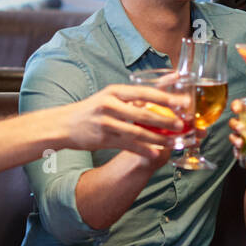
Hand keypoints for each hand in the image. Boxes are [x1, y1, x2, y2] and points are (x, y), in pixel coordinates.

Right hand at [65, 83, 187, 153]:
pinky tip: (155, 153)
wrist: (63, 124)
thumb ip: (132, 98)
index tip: (182, 100)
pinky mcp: (102, 138)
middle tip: (182, 124)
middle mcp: (110, 104)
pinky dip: (143, 150)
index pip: (144, 92)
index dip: (165, 96)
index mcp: (114, 92)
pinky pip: (127, 145)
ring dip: (158, 138)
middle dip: (165, 119)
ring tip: (174, 141)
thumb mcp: (109, 98)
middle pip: (143, 112)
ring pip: (137, 131)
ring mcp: (106, 122)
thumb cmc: (91, 110)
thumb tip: (159, 94)